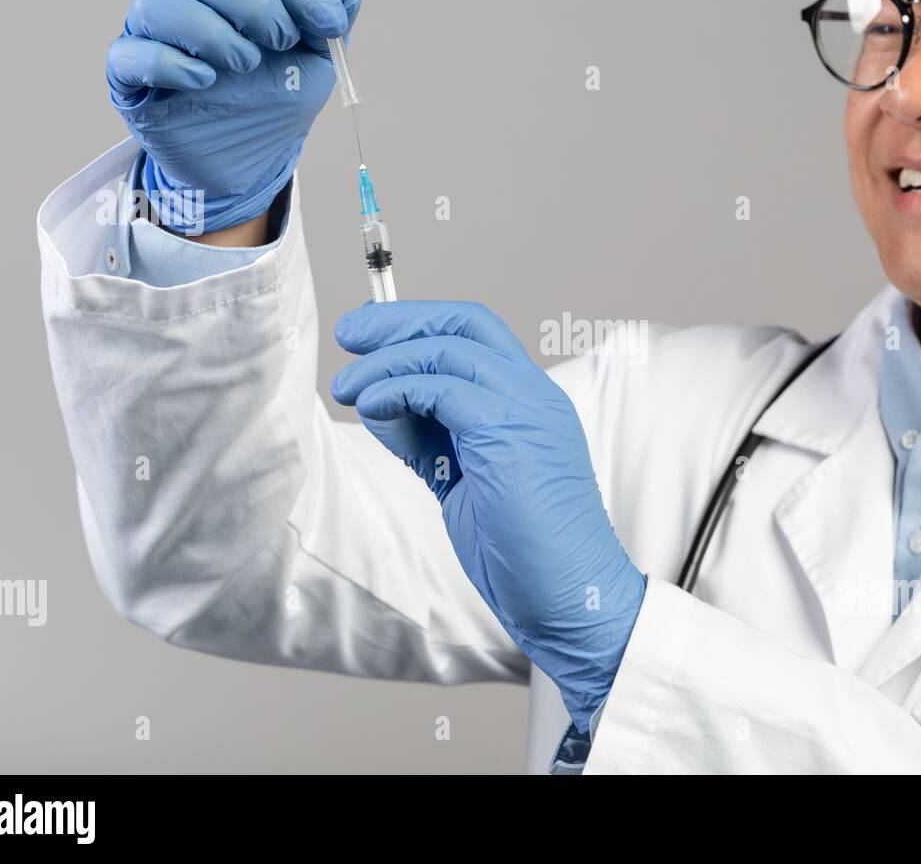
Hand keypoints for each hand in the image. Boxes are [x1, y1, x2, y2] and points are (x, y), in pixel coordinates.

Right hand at [106, 0, 360, 234]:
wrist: (247, 157)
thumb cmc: (276, 95)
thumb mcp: (316, 61)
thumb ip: (329, 24)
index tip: (331, 23)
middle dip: (250, 1)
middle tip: (282, 41)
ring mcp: (152, 31)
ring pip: (157, 3)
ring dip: (209, 31)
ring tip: (245, 65)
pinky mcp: (129, 74)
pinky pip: (130, 53)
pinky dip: (167, 63)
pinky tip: (204, 81)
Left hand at [330, 301, 646, 731]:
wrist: (572, 600)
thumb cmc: (522, 554)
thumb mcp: (461, 483)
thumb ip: (429, 440)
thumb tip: (380, 405)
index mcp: (530, 404)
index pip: (475, 337)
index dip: (420, 326)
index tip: (367, 339)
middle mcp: (535, 396)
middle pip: (465, 324)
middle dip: (400, 321)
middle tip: (350, 334)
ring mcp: (528, 410)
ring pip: (450, 349)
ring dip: (388, 360)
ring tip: (347, 386)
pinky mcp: (511, 434)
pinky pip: (443, 388)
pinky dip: (399, 389)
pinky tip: (372, 407)